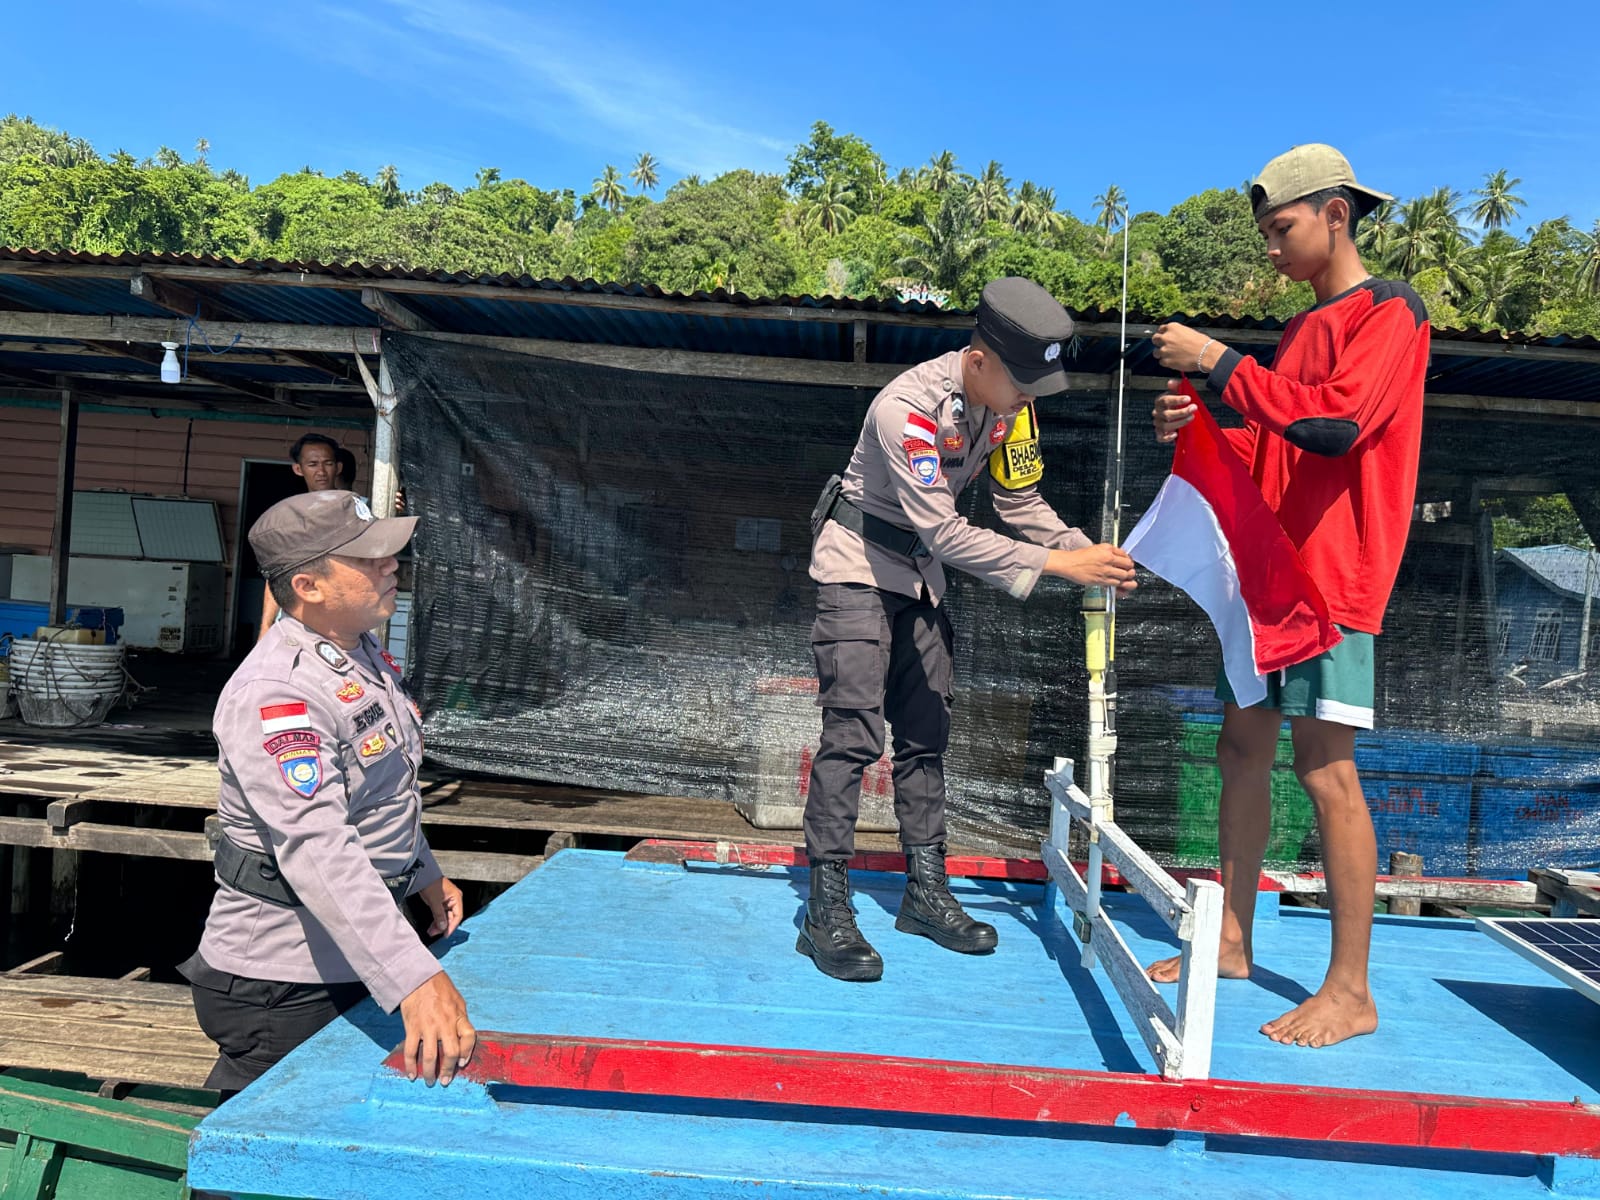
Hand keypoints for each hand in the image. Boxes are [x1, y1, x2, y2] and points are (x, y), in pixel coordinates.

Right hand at [398, 971, 475, 1085]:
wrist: (418, 977)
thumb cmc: (441, 989)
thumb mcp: (458, 1001)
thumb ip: (461, 1020)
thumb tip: (462, 1042)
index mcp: (458, 1015)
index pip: (469, 1037)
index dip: (467, 1053)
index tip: (462, 1063)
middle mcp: (444, 1023)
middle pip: (450, 1052)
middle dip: (447, 1070)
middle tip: (444, 1081)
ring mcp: (427, 1027)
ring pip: (429, 1056)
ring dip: (429, 1072)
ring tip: (429, 1081)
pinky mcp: (412, 1027)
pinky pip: (411, 1051)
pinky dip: (410, 1065)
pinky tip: (411, 1074)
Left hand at [418, 876, 464, 938]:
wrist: (422, 876)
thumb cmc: (430, 884)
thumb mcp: (434, 901)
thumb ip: (439, 916)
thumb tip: (443, 927)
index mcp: (457, 897)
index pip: (458, 915)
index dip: (452, 926)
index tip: (446, 935)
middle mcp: (454, 899)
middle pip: (452, 917)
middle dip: (444, 926)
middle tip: (435, 933)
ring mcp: (448, 901)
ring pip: (446, 916)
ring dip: (439, 924)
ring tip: (431, 932)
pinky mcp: (441, 902)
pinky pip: (441, 913)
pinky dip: (436, 920)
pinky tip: (432, 926)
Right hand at [1046, 545, 1136, 594]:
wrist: (1069, 563)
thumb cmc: (1080, 556)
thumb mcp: (1097, 548)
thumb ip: (1110, 551)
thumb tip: (1120, 556)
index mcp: (1108, 550)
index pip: (1126, 556)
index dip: (1129, 560)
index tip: (1127, 563)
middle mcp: (1108, 559)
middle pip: (1128, 566)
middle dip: (1130, 570)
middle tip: (1128, 571)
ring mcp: (1105, 571)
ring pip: (1124, 576)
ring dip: (1126, 578)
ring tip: (1125, 579)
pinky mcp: (1101, 580)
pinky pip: (1116, 584)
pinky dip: (1119, 585)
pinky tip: (1118, 584)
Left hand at [1150, 321, 1214, 370]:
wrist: (1206, 354)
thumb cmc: (1201, 343)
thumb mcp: (1188, 332)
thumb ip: (1178, 334)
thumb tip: (1174, 338)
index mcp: (1172, 327)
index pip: (1161, 329)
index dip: (1163, 334)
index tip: (1165, 337)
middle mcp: (1166, 337)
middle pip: (1155, 339)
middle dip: (1159, 343)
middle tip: (1165, 346)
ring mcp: (1164, 350)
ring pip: (1156, 352)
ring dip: (1161, 354)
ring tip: (1170, 356)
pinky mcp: (1166, 361)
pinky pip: (1162, 362)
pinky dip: (1167, 362)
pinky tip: (1174, 361)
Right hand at [1153, 383, 1197, 442]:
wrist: (1177, 415)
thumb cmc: (1178, 403)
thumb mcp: (1179, 392)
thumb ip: (1176, 386)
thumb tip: (1171, 382)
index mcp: (1160, 402)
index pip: (1165, 400)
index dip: (1177, 400)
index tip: (1189, 399)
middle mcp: (1157, 413)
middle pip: (1166, 414)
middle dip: (1181, 412)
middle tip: (1194, 408)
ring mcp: (1158, 424)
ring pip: (1165, 426)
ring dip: (1179, 422)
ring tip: (1191, 418)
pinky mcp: (1160, 434)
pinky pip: (1160, 438)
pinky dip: (1167, 437)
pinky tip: (1176, 433)